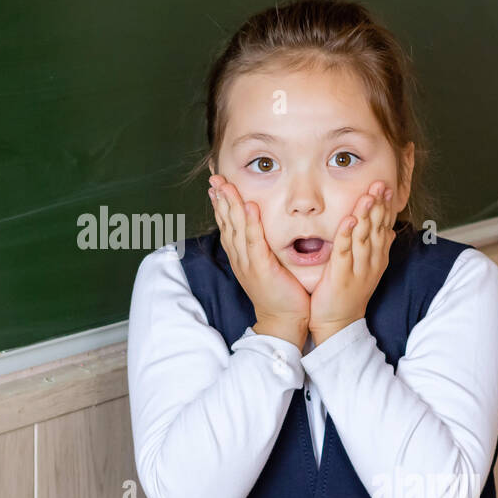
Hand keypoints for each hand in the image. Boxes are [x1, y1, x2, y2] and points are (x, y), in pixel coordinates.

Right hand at [208, 174, 309, 346]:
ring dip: (231, 205)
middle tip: (214, 177)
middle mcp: (239, 257)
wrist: (283, 320)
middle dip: (220, 198)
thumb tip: (260, 229)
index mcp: (240, 256)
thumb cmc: (279, 293)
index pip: (227, 224)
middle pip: (227, 222)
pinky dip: (252, 223)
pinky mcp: (261, 269)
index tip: (215, 184)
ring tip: (226, 186)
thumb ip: (260, 247)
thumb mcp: (264, 266)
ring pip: (237, 229)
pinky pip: (255, 242)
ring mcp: (248, 263)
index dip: (220, 203)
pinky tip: (250, 207)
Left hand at [308, 180, 396, 345]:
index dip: (386, 207)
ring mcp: (358, 269)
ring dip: (366, 215)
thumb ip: (375, 247)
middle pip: (377, 228)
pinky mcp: (342, 276)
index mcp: (377, 258)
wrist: (338, 323)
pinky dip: (347, 235)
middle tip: (380, 184)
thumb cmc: (349, 294)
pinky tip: (349, 220)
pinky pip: (345, 252)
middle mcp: (371, 261)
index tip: (387, 187)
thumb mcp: (367, 268)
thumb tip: (388, 230)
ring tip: (368, 196)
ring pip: (364, 237)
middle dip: (379, 205)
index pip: (385, 227)